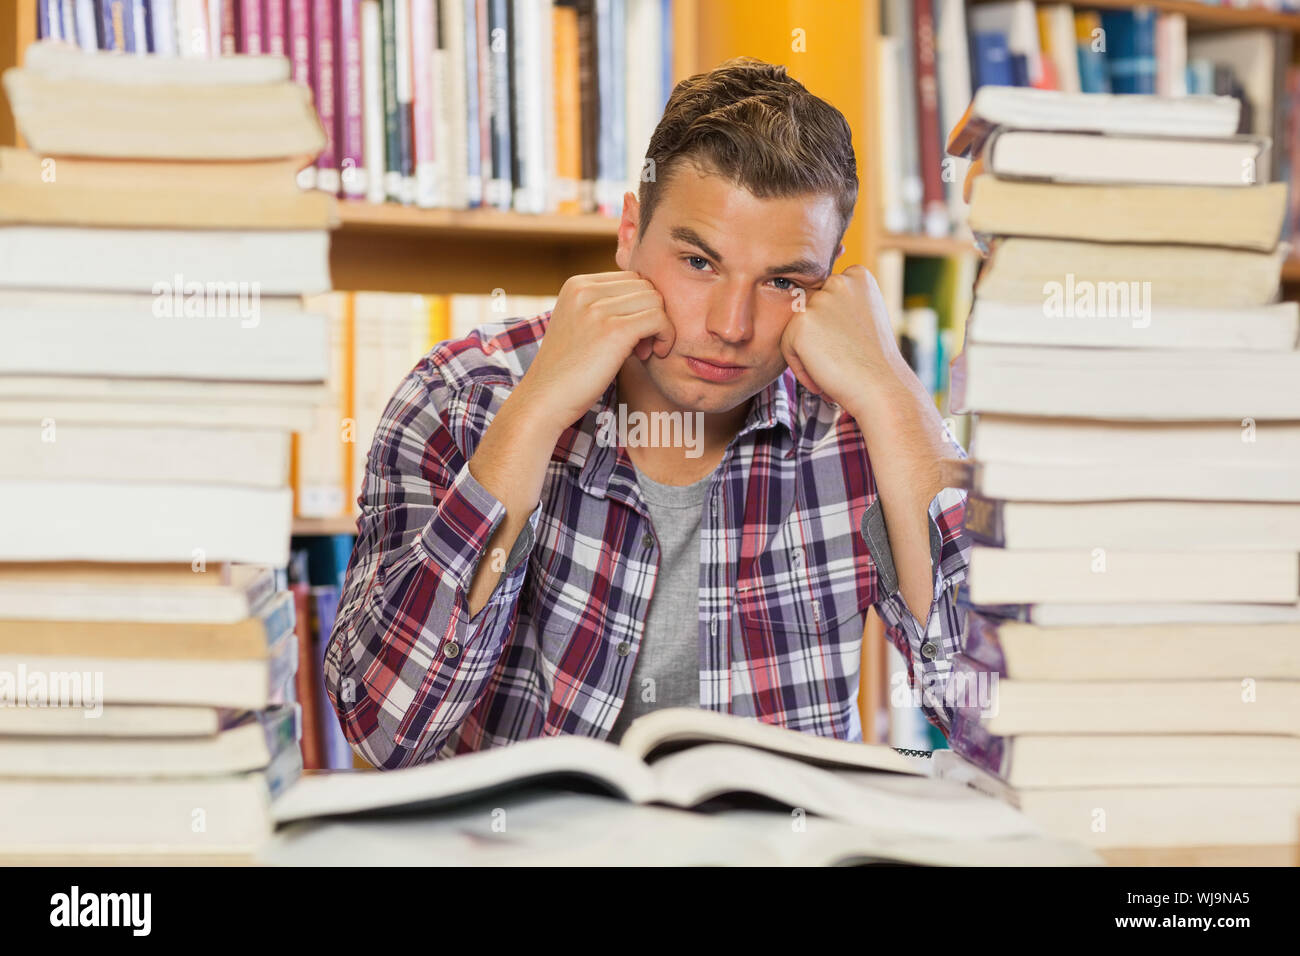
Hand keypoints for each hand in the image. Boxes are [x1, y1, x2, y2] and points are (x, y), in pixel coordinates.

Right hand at [516, 271, 673, 432]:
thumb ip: (605, 307)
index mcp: (576, 284)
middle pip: (646, 286)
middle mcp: (585, 289)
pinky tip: (653, 355)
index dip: (640, 305)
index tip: (634, 335)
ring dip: (660, 326)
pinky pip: (659, 319)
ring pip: (656, 300)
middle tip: (641, 345)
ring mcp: (598, 309)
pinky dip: (665, 336)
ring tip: (643, 351)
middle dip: (651, 314)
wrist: (545, 400)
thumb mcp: (580, 325)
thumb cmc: (568, 371)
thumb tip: (651, 298)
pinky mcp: (613, 330)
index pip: (631, 278)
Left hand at [779, 264, 909, 409]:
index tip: (851, 347)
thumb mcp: (864, 319)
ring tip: (835, 369)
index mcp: (858, 276)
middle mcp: (839, 280)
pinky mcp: (802, 321)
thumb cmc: (873, 362)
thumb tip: (811, 309)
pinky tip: (824, 378)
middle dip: (820, 341)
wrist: (882, 389)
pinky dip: (801, 368)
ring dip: (810, 354)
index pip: (826, 300)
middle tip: (842, 361)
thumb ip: (840, 306)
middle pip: (810, 313)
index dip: (833, 330)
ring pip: (796, 330)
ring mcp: (820, 299)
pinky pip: (787, 347)